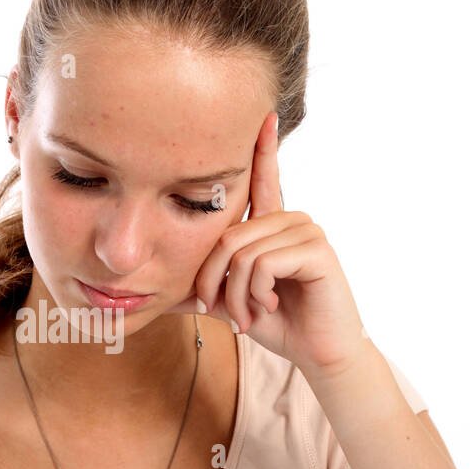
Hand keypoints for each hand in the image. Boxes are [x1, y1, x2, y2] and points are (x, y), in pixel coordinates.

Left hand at [167, 112, 367, 381]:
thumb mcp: (229, 303)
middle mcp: (290, 219)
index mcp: (271, 225)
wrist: (318, 353)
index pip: (262, 178)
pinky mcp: (317, 249)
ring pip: (241, 253)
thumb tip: (151, 293)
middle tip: (228, 315)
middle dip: (216, 283)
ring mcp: (306, 230)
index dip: (262, 148)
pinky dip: (256, 294)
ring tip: (251, 316)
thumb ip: (197, 290)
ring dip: (237, 296)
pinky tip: (272, 307)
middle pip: (226, 236)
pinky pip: (262, 263)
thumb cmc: (279, 325)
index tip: (264, 114)